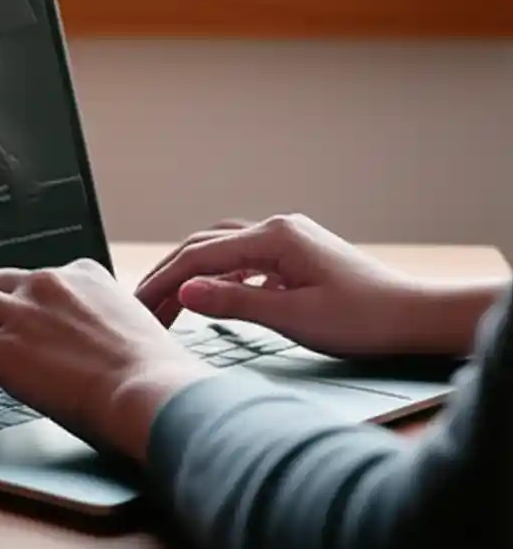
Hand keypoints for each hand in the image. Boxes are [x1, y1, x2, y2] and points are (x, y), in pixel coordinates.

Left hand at [0, 260, 214, 462]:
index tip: (18, 337)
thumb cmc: (157, 378)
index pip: (29, 277)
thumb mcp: (137, 329)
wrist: (155, 394)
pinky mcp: (2, 346)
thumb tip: (97, 348)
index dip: (14, 309)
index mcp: (83, 275)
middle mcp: (47, 283)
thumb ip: (106, 325)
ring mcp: (22, 311)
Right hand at [136, 213, 503, 357]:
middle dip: (169, 275)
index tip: (135, 304)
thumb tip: (184, 290)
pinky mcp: (296, 256)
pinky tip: (210, 298)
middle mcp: (277, 229)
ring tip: (165, 303)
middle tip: (140, 306)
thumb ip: (234, 302)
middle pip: (204, 246)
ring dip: (190, 274)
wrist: (414, 317)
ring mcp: (287, 240)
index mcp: (274, 237)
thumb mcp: (293, 317)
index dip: (163, 281)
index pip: (200, 256)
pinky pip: (244, 262)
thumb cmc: (363, 319)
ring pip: (222, 251)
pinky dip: (219, 278)